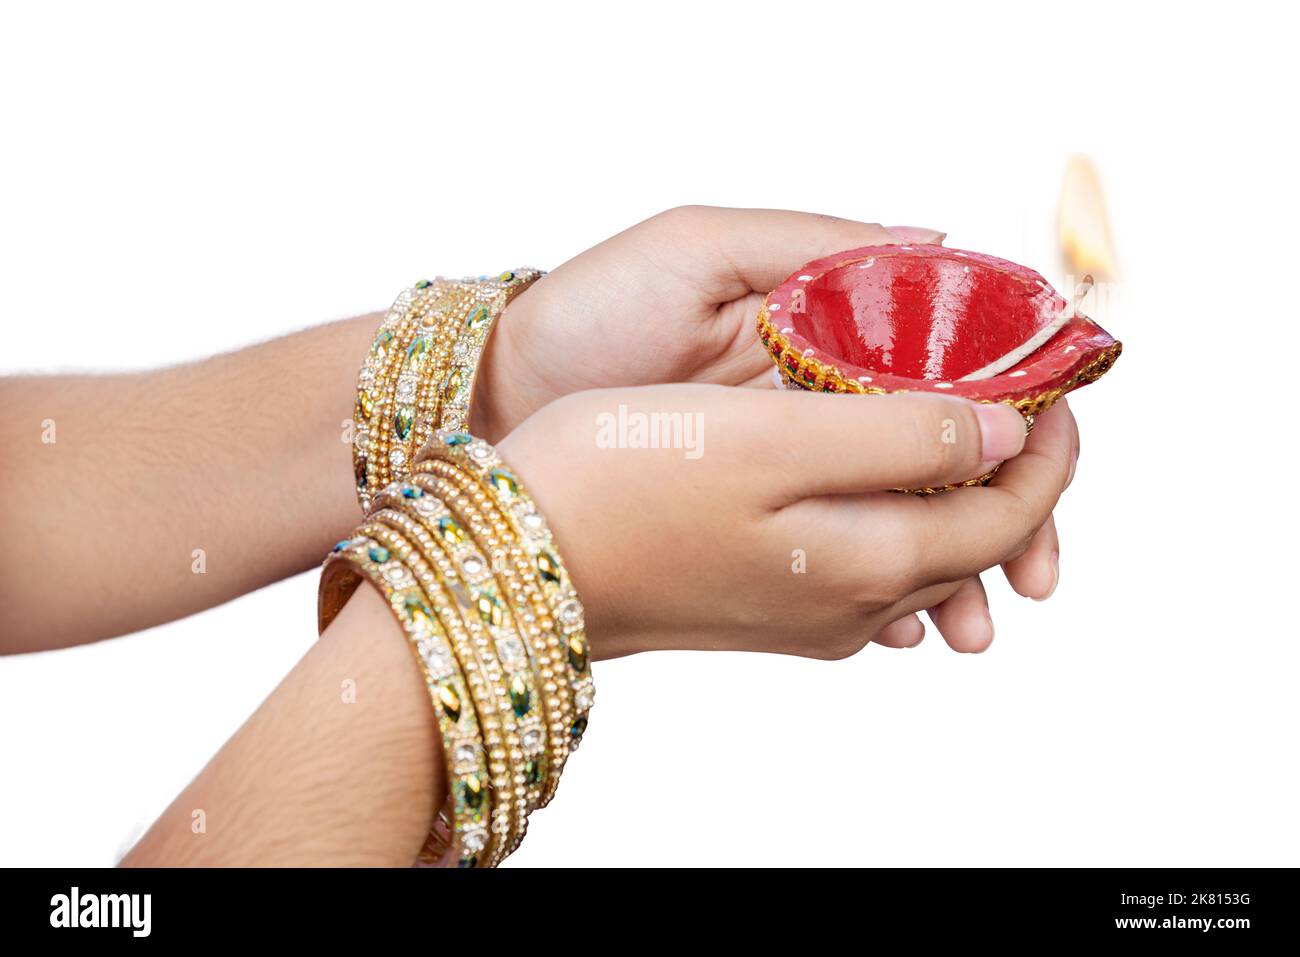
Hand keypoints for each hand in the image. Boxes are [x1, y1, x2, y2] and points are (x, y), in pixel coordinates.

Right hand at [477, 205, 1068, 650]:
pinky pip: (862, 564)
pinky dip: (888, 512)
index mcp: (872, 561)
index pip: (1011, 509)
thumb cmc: (623, 482)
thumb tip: (1002, 431)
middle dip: (1010, 470)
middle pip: (973, 538)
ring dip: (949, 490)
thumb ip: (900, 434)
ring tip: (947, 422)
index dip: (1050, 443)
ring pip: (919, 551)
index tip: (1049, 380)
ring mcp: (805, 617)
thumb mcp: (772, 438)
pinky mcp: (762, 608)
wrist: (510, 557)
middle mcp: (852, 607)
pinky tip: (864, 473)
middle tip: (1008, 391)